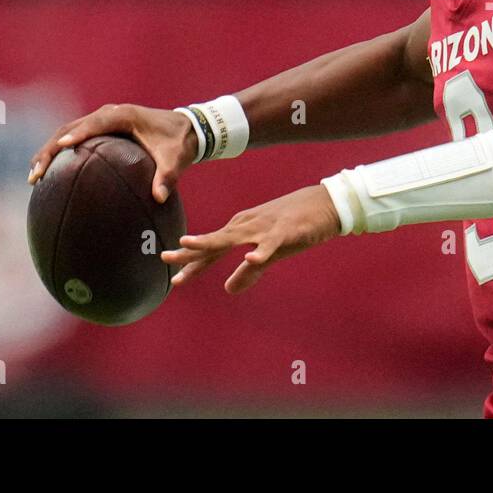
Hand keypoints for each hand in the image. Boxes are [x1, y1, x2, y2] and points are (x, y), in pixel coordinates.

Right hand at [27, 103, 198, 202]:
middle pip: (72, 127)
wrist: (186, 128)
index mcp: (125, 115)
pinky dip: (59, 152)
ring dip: (49, 151)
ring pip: (67, 131)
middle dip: (51, 148)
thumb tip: (160, 198)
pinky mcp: (100, 128)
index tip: (62, 146)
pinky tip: (47, 174)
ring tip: (34, 176)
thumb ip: (167, 177)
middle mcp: (109, 113)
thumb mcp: (175, 160)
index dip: (78, 133)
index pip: (96, 123)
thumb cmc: (178, 143)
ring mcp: (103, 120)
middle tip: (36, 173)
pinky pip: (74, 137)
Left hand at [162, 184, 341, 294]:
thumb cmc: (297, 227)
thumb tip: (228, 289)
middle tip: (165, 257)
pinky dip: (260, 252)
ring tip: (189, 246)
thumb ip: (250, 272)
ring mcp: (265, 227)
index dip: (193, 263)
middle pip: (214, 241)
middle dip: (190, 251)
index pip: (213, 249)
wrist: (327, 204)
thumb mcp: (272, 253)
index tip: (174, 279)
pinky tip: (250, 259)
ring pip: (233, 237)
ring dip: (210, 242)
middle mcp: (248, 226)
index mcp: (243, 230)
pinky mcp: (286, 231)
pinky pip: (270, 243)